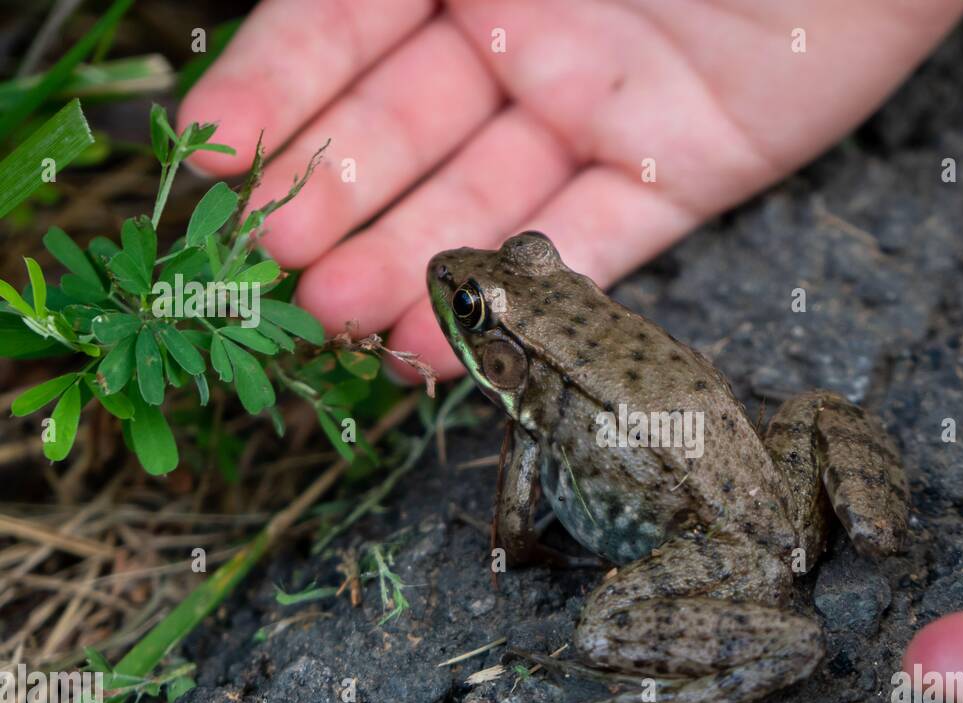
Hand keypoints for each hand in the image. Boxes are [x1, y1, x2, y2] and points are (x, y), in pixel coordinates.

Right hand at [180, 0, 962, 380]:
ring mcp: (597, 109)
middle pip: (402, 130)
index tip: (214, 158)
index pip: (342, 27)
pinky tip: (451, 343)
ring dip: (408, 266)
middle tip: (275, 269)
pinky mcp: (679, 172)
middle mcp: (522, 33)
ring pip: (482, 200)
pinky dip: (523, 296)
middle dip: (333, 200)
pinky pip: (590, 242)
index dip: (278, 93)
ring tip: (345, 322)